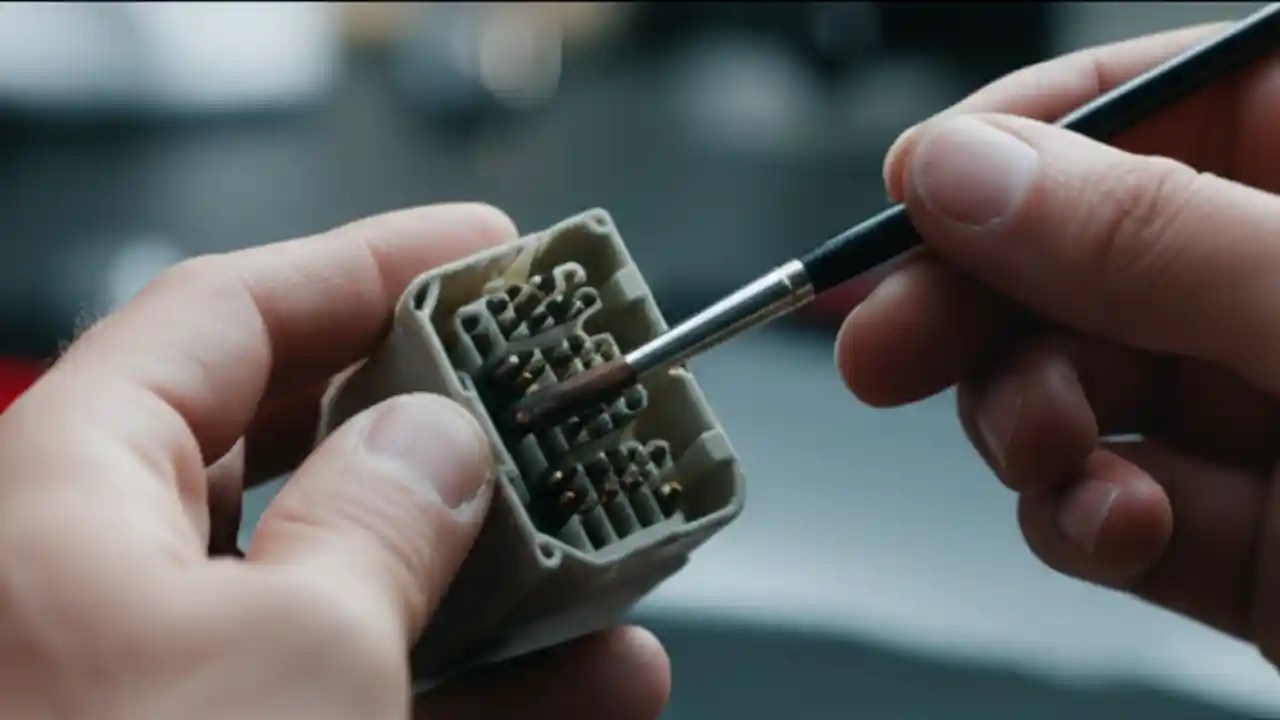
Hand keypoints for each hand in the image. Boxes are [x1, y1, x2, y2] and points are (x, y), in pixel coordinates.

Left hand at [0, 204, 668, 718]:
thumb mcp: (289, 658)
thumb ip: (376, 523)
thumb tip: (438, 440)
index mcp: (63, 495)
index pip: (226, 314)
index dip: (367, 264)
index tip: (487, 250)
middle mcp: (103, 578)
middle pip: (302, 442)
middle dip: (452, 420)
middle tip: (560, 394)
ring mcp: (175, 687)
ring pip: (358, 581)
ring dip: (499, 568)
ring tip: (617, 547)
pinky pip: (373, 695)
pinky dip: (487, 690)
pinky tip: (597, 688)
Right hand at [836, 24, 1279, 660]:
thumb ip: (1148, 236)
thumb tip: (958, 170)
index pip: (1139, 105)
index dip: (1010, 141)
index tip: (906, 198)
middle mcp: (1277, 285)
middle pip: (1070, 257)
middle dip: (977, 309)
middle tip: (887, 349)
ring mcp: (1262, 412)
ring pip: (1069, 383)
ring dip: (1027, 426)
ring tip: (1050, 458)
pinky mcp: (1240, 533)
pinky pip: (1108, 501)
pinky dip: (1083, 521)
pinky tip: (1119, 530)